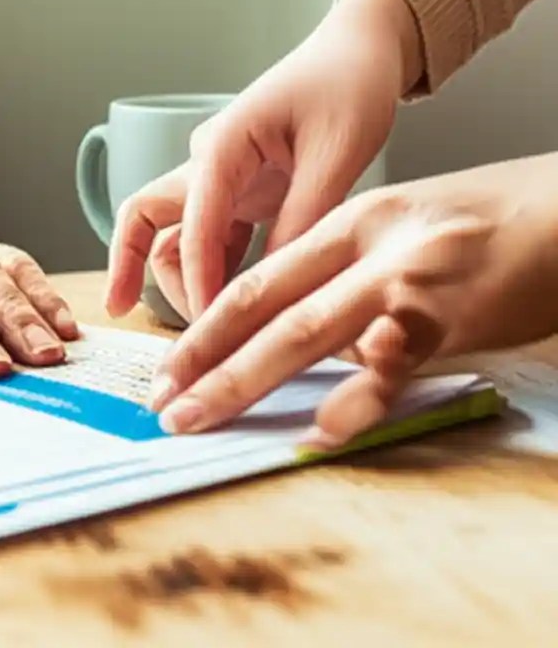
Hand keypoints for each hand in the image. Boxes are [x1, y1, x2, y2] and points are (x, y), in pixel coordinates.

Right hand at [105, 0, 424, 321]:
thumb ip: (305, 218)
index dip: (196, 276)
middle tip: (125, 313)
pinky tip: (229, 307)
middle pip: (146, 219)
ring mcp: (220, 178)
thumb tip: (276, 285)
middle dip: (131, 266)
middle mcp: (208, 162)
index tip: (208, 322)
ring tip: (206, 325)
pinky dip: (213, 272)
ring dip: (180, 277)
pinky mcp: (240, 192)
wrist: (363, 51)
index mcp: (224, 144)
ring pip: (174, 235)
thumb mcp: (338, 152)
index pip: (193, 221)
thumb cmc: (349, 85)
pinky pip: (210, 239)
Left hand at [147, 154, 557, 447]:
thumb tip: (312, 335)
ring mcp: (405, 280)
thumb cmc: (495, 222)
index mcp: (349, 223)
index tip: (167, 369)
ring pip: (306, 334)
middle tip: (161, 405)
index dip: (203, 328)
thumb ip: (352, 274)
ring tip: (199, 419)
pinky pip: (390, 366)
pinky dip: (354, 402)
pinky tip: (321, 433)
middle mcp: (366, 247)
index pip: (257, 280)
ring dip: (242, 381)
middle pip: (263, 308)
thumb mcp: (407, 228)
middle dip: (202, 361)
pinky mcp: (451, 317)